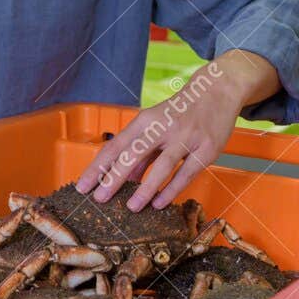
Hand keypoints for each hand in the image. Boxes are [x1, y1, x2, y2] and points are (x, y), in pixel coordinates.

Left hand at [74, 50, 278, 210]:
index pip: (115, 145)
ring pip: (162, 167)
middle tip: (99, 199)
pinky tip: (159, 203)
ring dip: (145, 189)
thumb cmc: (179, 112)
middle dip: (114, 178)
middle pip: (134, 154)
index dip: (98, 167)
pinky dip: (171, 190)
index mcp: (145, 120)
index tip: (82, 186)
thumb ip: (141, 152)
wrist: (216, 91)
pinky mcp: (206, 149)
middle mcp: (163, 127)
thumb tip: (124, 180)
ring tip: (132, 207)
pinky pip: (185, 174)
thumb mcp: (155, 125)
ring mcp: (186, 138)